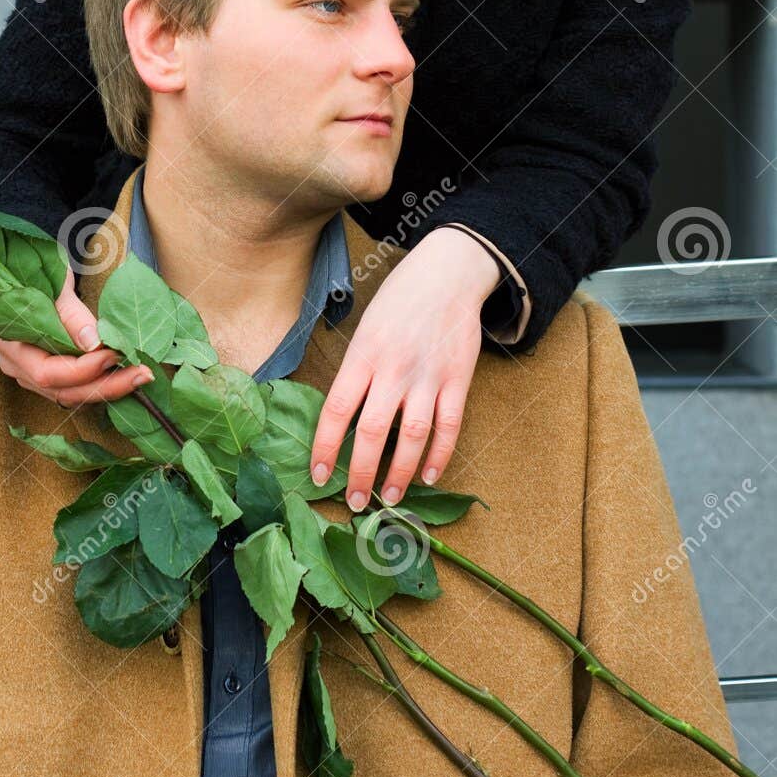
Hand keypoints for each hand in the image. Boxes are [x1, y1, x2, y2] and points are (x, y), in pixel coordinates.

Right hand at [0, 266, 154, 408]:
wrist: (28, 267)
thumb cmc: (37, 269)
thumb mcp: (54, 283)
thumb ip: (71, 314)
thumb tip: (93, 344)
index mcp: (10, 342)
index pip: (47, 372)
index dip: (84, 369)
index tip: (116, 354)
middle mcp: (16, 364)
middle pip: (62, 390)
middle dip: (106, 386)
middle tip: (143, 373)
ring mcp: (29, 372)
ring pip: (70, 395)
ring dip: (107, 388)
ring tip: (139, 375)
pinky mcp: (49, 372)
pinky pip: (74, 388)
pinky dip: (100, 384)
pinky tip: (124, 375)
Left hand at [308, 228, 500, 506]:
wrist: (447, 274)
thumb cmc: (397, 302)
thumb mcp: (365, 330)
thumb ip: (356, 372)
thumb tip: (343, 420)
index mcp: (363, 355)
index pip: (337, 410)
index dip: (325, 448)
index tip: (319, 476)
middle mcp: (394, 368)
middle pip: (374, 432)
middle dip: (362, 473)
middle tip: (355, 502)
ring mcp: (428, 376)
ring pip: (414, 436)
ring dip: (400, 473)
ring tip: (390, 499)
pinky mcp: (457, 380)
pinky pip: (449, 426)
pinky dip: (439, 456)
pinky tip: (428, 476)